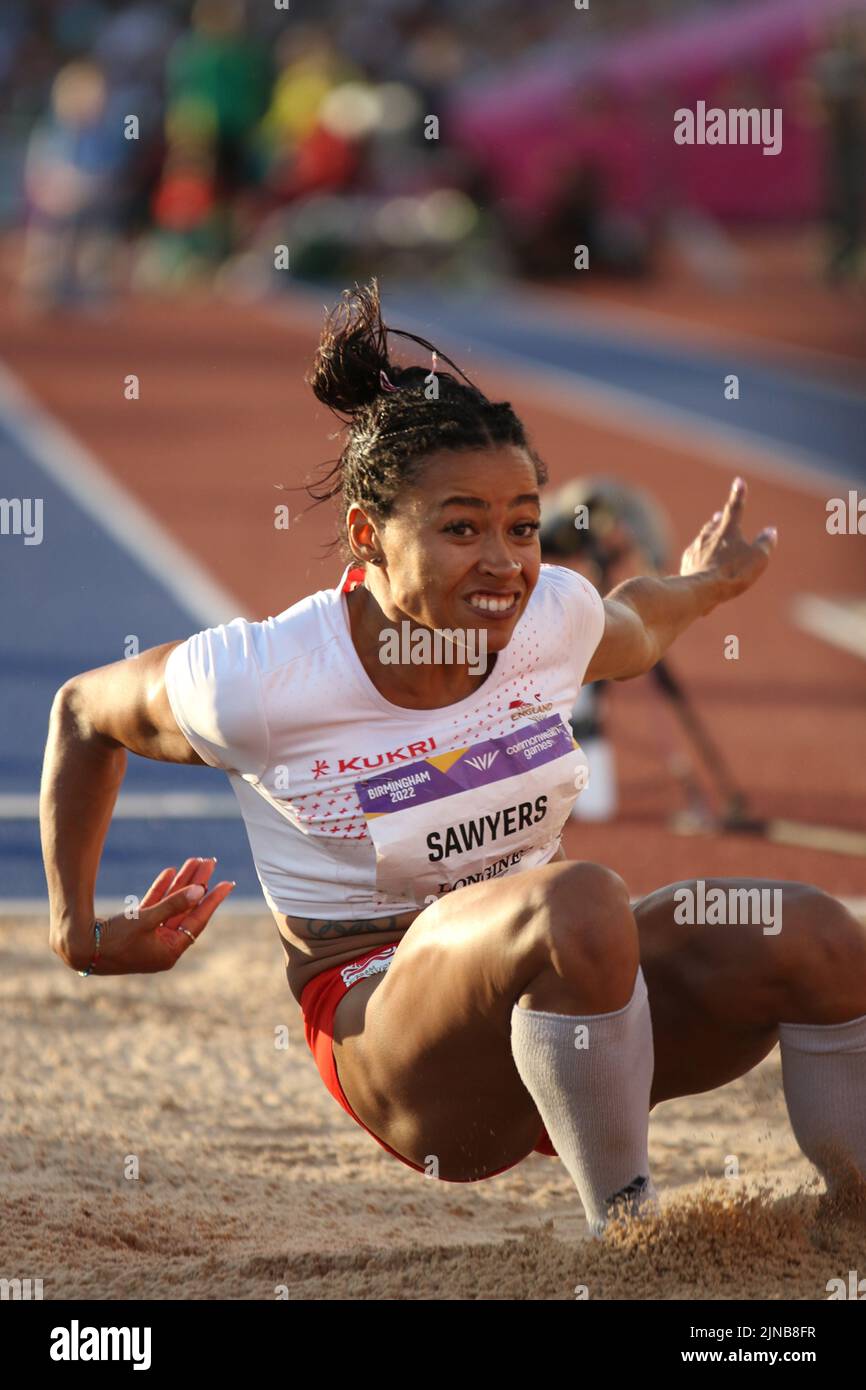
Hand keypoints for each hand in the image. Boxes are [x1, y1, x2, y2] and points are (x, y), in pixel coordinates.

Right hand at [86, 857, 234, 974]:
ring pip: (171, 905)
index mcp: (169, 952)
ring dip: (181, 884)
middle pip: (186, 909)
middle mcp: (162, 946)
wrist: (78, 948)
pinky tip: (170, 872)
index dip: (212, 900)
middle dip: (197, 884)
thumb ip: (172, 905)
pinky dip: (162, 891)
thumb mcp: (145, 921)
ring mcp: (150, 938)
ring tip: (193, 861)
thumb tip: (198, 892)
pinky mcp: (137, 929)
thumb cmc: (113, 940)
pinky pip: (155, 907)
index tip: (228, 883)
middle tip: (209, 862)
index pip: (197, 920)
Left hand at [679, 477, 776, 600]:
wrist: (700, 590)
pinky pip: (695, 554)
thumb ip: (765, 544)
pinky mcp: (687, 562)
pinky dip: (700, 554)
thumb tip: (771, 532)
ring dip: (708, 534)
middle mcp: (708, 536)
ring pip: (703, 537)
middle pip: (715, 524)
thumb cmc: (732, 572)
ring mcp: (696, 548)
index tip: (738, 481)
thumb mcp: (757, 558)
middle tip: (719, 515)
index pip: (735, 507)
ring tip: (710, 533)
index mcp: (727, 530)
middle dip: (719, 519)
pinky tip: (699, 559)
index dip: (738, 494)